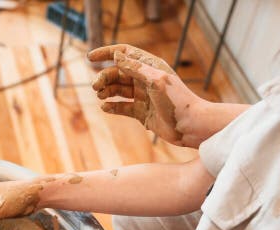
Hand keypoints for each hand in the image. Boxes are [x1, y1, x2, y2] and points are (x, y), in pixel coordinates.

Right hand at [88, 44, 208, 147]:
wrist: (190, 126)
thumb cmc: (177, 100)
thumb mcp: (156, 80)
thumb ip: (135, 68)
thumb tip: (117, 55)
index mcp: (150, 67)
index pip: (125, 54)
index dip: (107, 53)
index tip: (89, 57)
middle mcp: (146, 80)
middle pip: (118, 73)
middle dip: (104, 78)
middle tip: (95, 87)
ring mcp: (143, 97)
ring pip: (118, 90)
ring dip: (107, 91)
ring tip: (100, 96)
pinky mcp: (141, 113)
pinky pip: (122, 107)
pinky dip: (113, 106)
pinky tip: (105, 107)